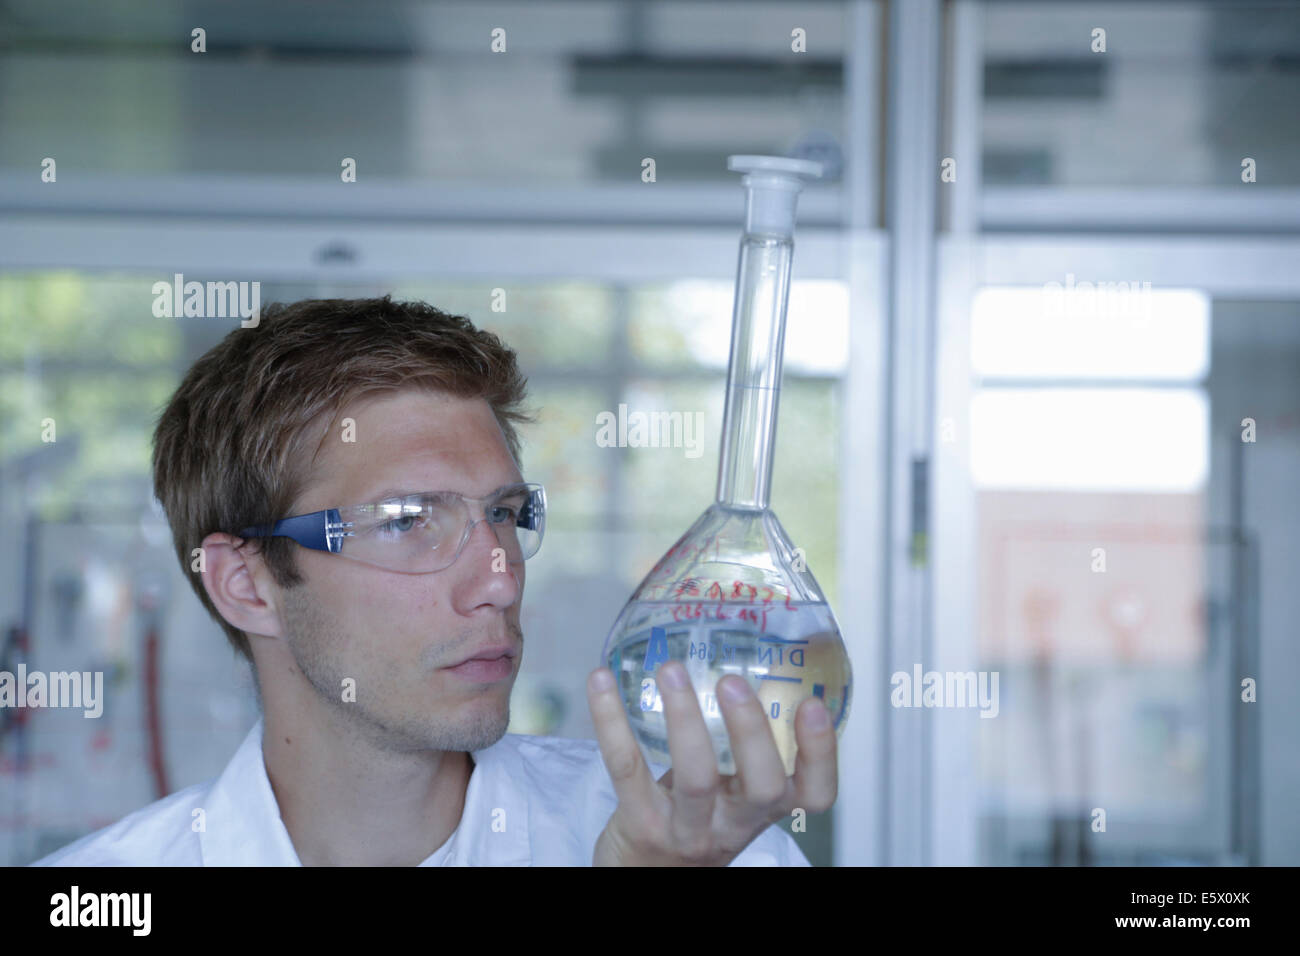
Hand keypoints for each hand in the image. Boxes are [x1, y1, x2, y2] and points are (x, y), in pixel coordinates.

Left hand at [586, 659, 837, 865]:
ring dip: (684, 718)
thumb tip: (741, 654)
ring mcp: (688, 828)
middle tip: (732, 681)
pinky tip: (601, 681)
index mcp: (765, 807)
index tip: (813, 703)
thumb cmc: (695, 817)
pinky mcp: (641, 824)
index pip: (815, 793)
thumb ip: (739, 743)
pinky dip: (612, 721)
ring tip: (672, 670)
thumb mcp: (730, 790)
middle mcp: (735, 823)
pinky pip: (627, 768)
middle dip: (751, 730)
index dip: (821, 752)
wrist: (646, 874)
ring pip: (697, 778)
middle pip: (761, 786)